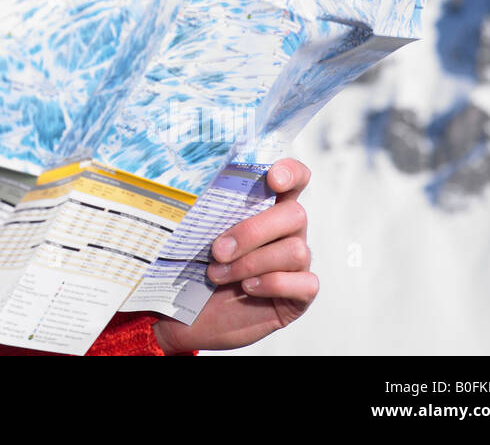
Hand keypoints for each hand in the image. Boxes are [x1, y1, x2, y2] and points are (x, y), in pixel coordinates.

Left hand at [152, 158, 317, 352]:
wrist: (185, 317)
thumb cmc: (191, 268)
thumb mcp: (191, 234)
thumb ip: (201, 210)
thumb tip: (184, 187)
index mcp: (264, 207)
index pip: (293, 179)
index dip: (290, 172)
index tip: (272, 178)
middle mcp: (285, 232)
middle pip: (294, 214)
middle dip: (253, 230)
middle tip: (217, 249)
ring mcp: (294, 264)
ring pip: (296, 250)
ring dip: (252, 262)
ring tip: (217, 274)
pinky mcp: (299, 295)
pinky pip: (305, 283)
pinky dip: (273, 283)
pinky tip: (247, 288)